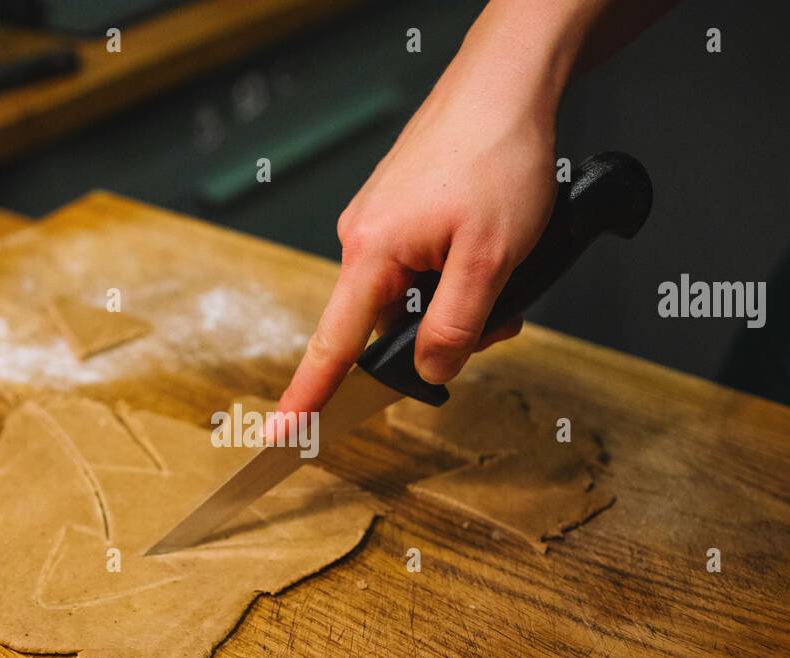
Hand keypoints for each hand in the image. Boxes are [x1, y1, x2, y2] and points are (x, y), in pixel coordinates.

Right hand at [275, 10, 569, 415]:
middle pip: (388, 326)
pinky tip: (490, 252)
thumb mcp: (491, 258)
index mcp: (372, 253)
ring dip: (457, 302)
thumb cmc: (497, 156)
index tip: (284, 438)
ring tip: (505, 270)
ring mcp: (381, 226)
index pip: (332, 346)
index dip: (308, 398)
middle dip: (443, 335)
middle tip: (501, 313)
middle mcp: (364, 240)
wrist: (506, 86)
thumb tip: (431, 370)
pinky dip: (455, 275)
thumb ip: (457, 325)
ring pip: (413, 298)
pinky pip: (420, 268)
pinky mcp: (401, 214)